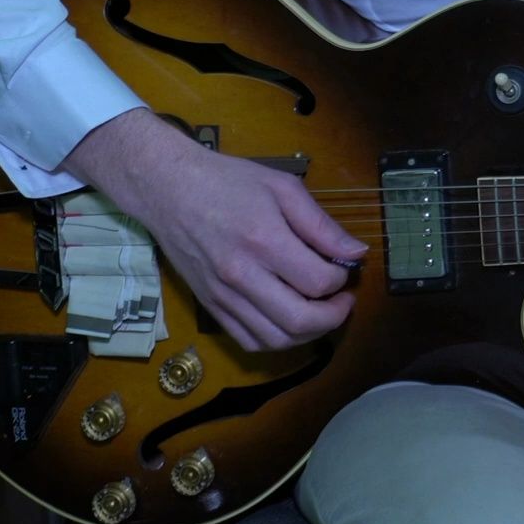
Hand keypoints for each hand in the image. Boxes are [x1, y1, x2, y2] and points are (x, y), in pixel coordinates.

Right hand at [63, 109, 364, 350]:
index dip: (342, 279)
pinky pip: (248, 341)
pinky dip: (277, 340)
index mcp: (264, 241)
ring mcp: (223, 296)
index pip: (318, 282)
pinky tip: (290, 321)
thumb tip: (357, 252)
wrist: (166, 189)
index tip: (344, 267)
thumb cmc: (228, 181)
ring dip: (309, 334)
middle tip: (344, 300)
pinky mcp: (210, 306)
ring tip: (321, 312)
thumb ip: (321, 225)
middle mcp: (242, 275)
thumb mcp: (282, 188)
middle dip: (334, 316)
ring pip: (276, 339)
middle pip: (300, 321)